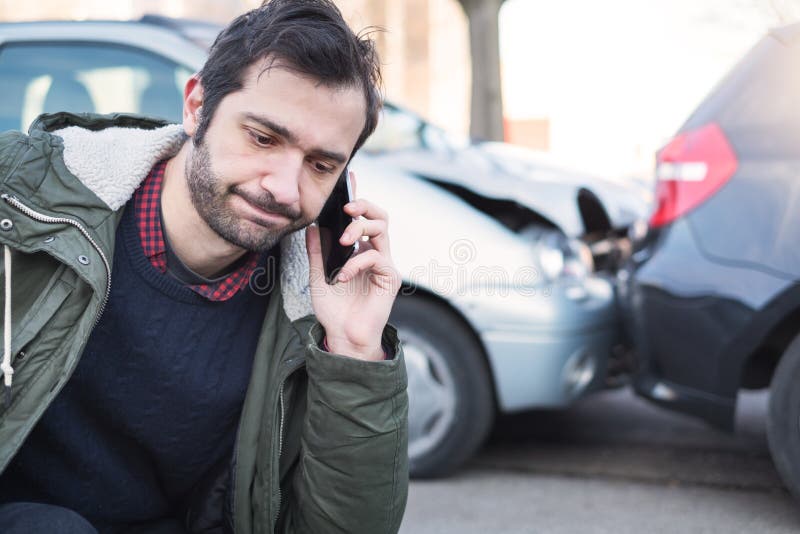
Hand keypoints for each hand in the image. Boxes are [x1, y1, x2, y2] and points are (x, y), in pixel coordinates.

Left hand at [305, 172, 400, 360]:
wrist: (343, 337)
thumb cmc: (334, 309)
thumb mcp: (317, 275)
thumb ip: (317, 251)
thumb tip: (313, 226)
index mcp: (359, 250)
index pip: (362, 218)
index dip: (358, 197)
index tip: (350, 178)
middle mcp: (375, 254)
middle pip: (380, 216)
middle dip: (364, 206)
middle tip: (347, 208)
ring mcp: (384, 265)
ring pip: (382, 230)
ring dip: (360, 229)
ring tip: (342, 241)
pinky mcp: (390, 278)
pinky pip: (376, 257)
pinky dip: (356, 262)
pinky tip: (342, 275)